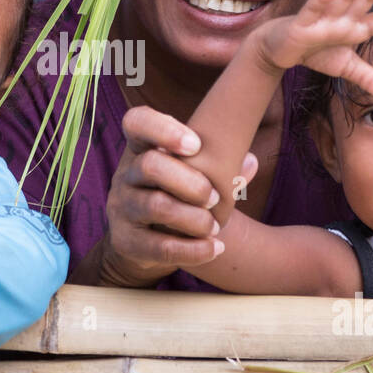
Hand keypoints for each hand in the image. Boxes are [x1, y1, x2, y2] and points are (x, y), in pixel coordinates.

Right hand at [97, 105, 257, 286]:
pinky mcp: (126, 241)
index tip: (196, 144)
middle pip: (151, 165)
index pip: (137, 122)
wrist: (144, 241)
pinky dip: (192, 250)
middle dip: (191, 182)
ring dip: (194, 218)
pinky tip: (214, 248)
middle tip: (216, 198)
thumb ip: (217, 166)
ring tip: (215, 226)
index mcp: (141, 148)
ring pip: (157, 206)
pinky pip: (159, 246)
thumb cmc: (175, 195)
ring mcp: (122, 208)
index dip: (163, 129)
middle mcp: (126, 174)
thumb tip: (250, 162)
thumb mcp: (189, 174)